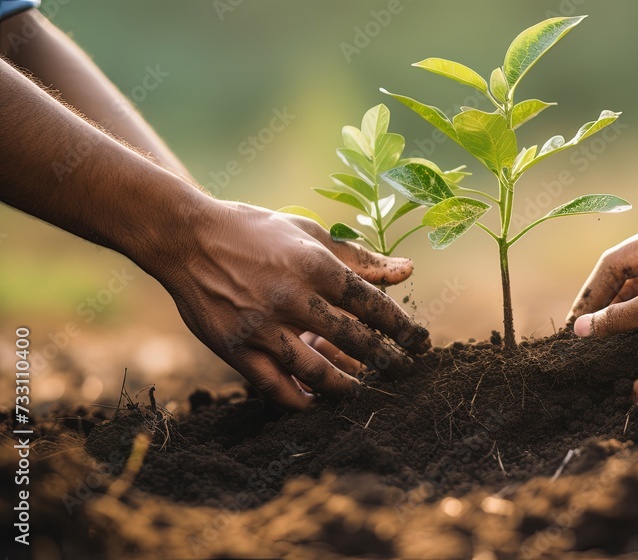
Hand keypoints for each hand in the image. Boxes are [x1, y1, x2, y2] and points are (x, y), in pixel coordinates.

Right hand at [146, 200, 429, 409]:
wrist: (186, 238)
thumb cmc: (255, 232)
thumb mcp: (310, 234)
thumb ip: (360, 257)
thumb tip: (408, 272)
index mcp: (314, 265)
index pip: (372, 304)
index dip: (402, 327)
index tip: (420, 342)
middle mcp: (291, 298)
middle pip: (353, 339)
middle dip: (387, 360)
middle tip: (406, 372)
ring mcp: (262, 327)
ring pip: (317, 370)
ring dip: (347, 386)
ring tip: (365, 391)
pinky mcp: (235, 348)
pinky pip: (275, 386)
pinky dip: (300, 400)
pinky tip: (317, 402)